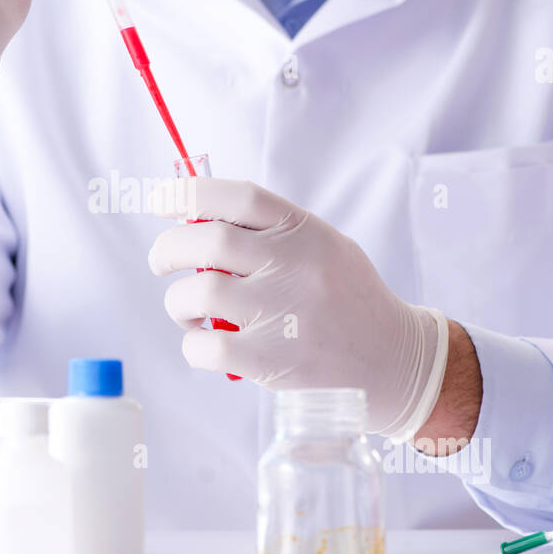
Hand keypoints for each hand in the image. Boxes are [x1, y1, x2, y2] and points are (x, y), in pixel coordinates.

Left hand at [148, 178, 450, 440]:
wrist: (390, 359)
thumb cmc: (343, 297)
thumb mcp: (320, 245)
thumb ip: (266, 230)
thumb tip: (191, 215)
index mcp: (303, 232)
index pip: (237, 197)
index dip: (188, 192)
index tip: (162, 200)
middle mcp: (293, 267)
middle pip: (207, 241)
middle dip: (168, 248)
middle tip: (162, 260)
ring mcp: (282, 315)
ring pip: (198, 293)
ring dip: (178, 301)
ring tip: (188, 309)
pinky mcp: (271, 361)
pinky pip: (204, 346)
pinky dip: (192, 345)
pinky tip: (205, 342)